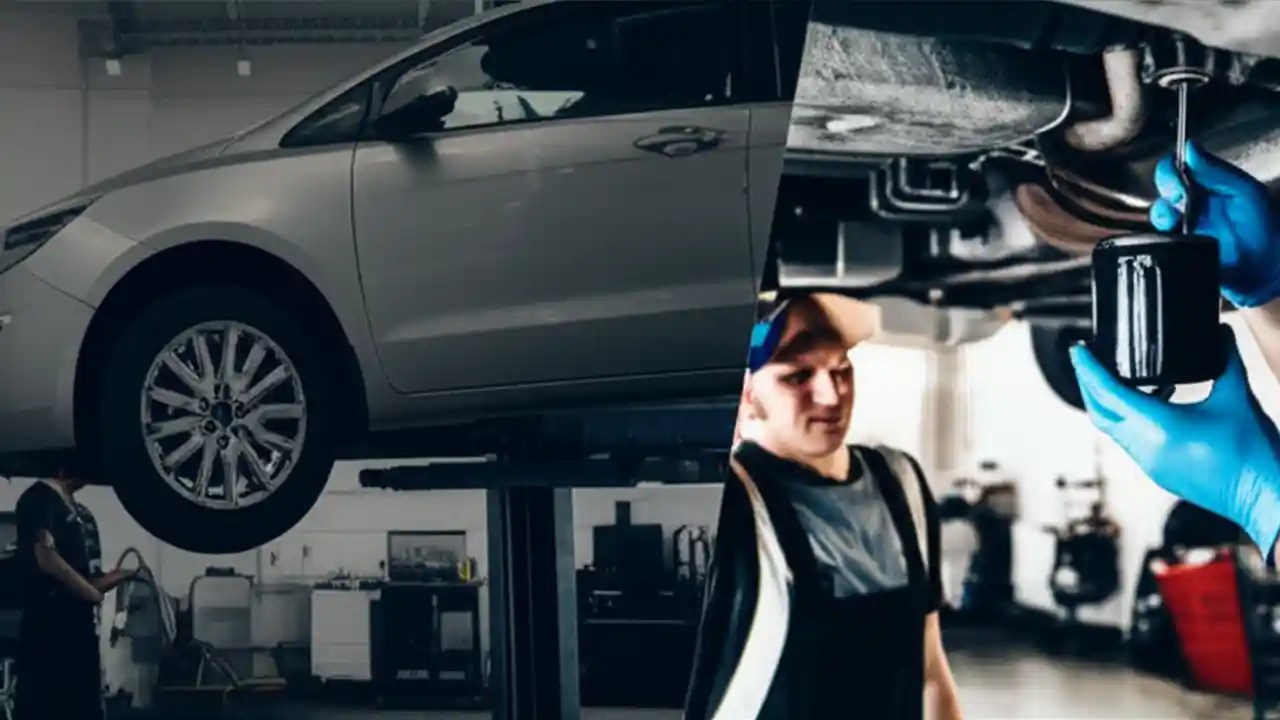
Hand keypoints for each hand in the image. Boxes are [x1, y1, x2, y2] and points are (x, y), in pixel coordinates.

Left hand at [1069, 325, 1279, 555]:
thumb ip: (1226, 359)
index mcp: (1157, 426)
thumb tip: (1221, 329)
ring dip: (1108, 402)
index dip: (1088, 369)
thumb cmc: (1253, 453)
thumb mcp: (1238, 397)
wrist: (1265, 498)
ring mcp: (1150, 464)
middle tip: (1087, 358)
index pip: (1107, 392)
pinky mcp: (1159, 472)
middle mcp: (1145, 447)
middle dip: (1088, 384)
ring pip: (1114, 428)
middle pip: (1100, 412)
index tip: (1077, 350)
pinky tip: (1152, 400)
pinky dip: (1129, 418)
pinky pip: (1131, 440)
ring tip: (1117, 374)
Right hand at [1150, 141, 1279, 307]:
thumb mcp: (1247, 193)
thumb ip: (1218, 171)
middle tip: (1179, 196)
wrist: (1262, 272)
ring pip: (1158, 210)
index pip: (1181, 165)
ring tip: (1175, 219)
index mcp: (1211, 184)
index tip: (1179, 173)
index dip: (1174, 166)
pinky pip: (1157, 237)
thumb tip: (1191, 147)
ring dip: (1162, 212)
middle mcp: (1194, 202)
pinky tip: (1175, 236)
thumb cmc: (1264, 231)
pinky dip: (1160, 235)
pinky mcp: (1177, 247)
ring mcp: (1185, 225)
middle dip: (1167, 187)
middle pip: (1164, 185)